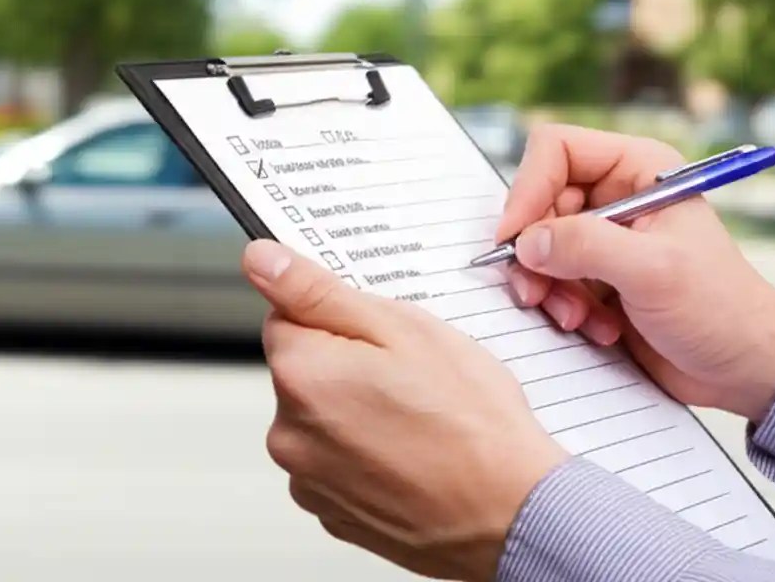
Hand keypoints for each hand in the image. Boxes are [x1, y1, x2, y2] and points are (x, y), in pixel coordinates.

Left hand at [242, 240, 567, 580]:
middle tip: (410, 379)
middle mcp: (289, 432)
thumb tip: (262, 260)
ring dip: (355, 413)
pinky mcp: (330, 512)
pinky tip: (411, 455)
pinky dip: (365, 456)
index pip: (285, 316)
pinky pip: (336, 464)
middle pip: (303, 370)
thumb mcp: (402, 329)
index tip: (380, 337)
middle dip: (347, 364)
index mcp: (301, 374)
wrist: (513, 513)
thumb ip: (318, 291)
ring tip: (417, 422)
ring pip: (321, 419)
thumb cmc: (472, 423)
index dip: (337, 316)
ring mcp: (308, 479)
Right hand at [497, 124, 774, 422]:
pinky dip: (562, 306)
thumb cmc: (722, 309)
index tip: (516, 236)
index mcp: (638, 169)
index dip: (528, 189)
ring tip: (577, 316)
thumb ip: (586, 246)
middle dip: (535, 252)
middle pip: (539, 202)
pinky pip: (550, 280)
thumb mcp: (653, 271)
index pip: (556, 150)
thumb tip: (527, 242)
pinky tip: (597, 327)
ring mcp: (605, 239)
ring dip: (548, 287)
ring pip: (538, 246)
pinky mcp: (596, 277)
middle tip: (538, 290)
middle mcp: (617, 196)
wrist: (743, 367)